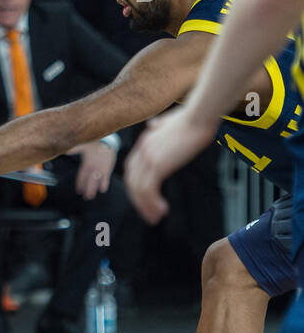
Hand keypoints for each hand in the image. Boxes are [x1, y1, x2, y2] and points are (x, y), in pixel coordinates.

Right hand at [70, 140, 114, 199]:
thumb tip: (65, 151)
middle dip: (87, 189)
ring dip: (93, 189)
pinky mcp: (107, 169)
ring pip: (96, 181)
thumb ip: (76, 149)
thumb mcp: (84, 146)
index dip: (79, 183)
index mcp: (86, 164)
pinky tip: (103, 189)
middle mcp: (92, 168)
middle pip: (88, 181)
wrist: (107, 143)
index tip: (78, 190)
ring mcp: (100, 169)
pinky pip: (105, 178)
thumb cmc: (94, 144)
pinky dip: (104, 183)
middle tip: (85, 197)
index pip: (81, 176)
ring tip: (91, 196)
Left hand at [124, 108, 215, 223]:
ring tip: (155, 217)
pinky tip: (161, 210)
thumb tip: (153, 124)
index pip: (132, 170)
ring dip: (145, 206)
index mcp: (144, 143)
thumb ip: (158, 125)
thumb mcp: (168, 120)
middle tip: (147, 214)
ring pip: (138, 189)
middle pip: (132, 182)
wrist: (199, 114)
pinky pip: (148, 189)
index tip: (143, 199)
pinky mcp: (158, 164)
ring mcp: (148, 158)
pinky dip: (152, 202)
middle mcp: (142, 151)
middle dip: (137, 200)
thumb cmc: (190, 117)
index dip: (135, 186)